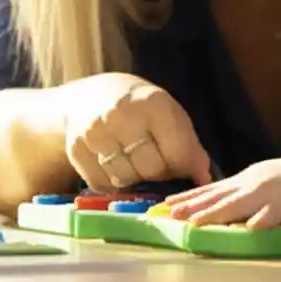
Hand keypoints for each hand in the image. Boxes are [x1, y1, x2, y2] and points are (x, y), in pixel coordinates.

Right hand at [65, 74, 213, 192]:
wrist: (91, 97)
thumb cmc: (140, 109)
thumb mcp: (169, 115)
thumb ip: (188, 145)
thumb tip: (204, 178)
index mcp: (152, 103)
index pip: (176, 152)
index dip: (183, 166)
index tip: (182, 167)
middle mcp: (121, 116)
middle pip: (150, 169)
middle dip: (159, 174)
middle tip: (157, 166)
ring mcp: (95, 133)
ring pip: (126, 180)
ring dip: (136, 180)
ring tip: (136, 164)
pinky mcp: (76, 149)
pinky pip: (102, 185)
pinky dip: (113, 184)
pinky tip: (117, 167)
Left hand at [163, 154, 280, 228]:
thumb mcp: (271, 183)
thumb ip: (252, 194)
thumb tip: (234, 209)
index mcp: (251, 178)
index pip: (215, 188)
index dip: (191, 195)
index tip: (169, 202)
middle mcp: (255, 182)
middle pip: (219, 194)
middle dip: (192, 205)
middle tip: (168, 213)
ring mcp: (271, 191)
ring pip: (238, 203)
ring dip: (215, 213)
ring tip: (195, 223)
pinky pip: (272, 213)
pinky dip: (260, 221)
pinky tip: (248, 230)